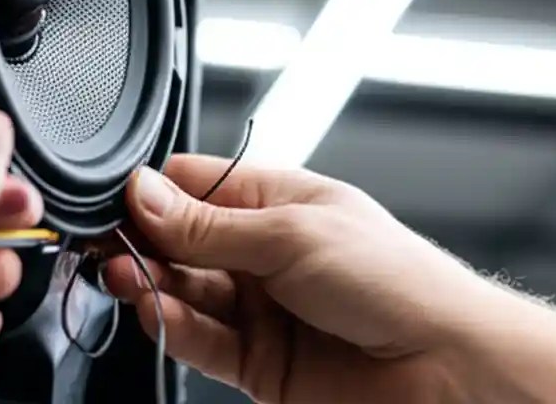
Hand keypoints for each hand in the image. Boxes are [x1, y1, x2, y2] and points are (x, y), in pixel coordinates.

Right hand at [103, 155, 493, 403]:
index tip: (118, 204)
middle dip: (143, 242)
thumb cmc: (397, 282)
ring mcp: (261, 307)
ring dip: (151, 285)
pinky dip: (172, 328)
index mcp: (278, 201)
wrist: (446, 367)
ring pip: (183, 292)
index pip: (195, 186)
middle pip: (180, 241)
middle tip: (109, 245)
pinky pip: (199, 340)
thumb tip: (143, 194)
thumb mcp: (291, 235)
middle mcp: (264, 252)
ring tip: (126, 278)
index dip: (153, 194)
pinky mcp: (259, 361)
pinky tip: (156, 312)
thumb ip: (209, 225)